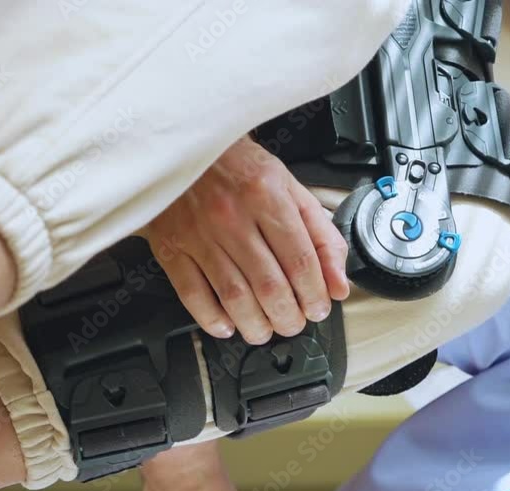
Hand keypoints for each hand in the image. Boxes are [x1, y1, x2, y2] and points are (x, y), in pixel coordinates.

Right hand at [148, 137, 349, 344]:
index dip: (315, 293)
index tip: (320, 307)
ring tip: (265, 330)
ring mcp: (198, 233)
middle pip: (269, 284)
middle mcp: (233, 216)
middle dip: (288, 316)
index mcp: (267, 196)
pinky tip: (227, 325)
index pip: (300, 260)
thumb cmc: (238, 164)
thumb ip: (321, 234)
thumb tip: (338, 282)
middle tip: (294, 323)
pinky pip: (191, 292)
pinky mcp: (171, 245)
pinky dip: (211, 317)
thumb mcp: (290, 186)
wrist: (184, 141)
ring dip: (255, 324)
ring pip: (234, 296)